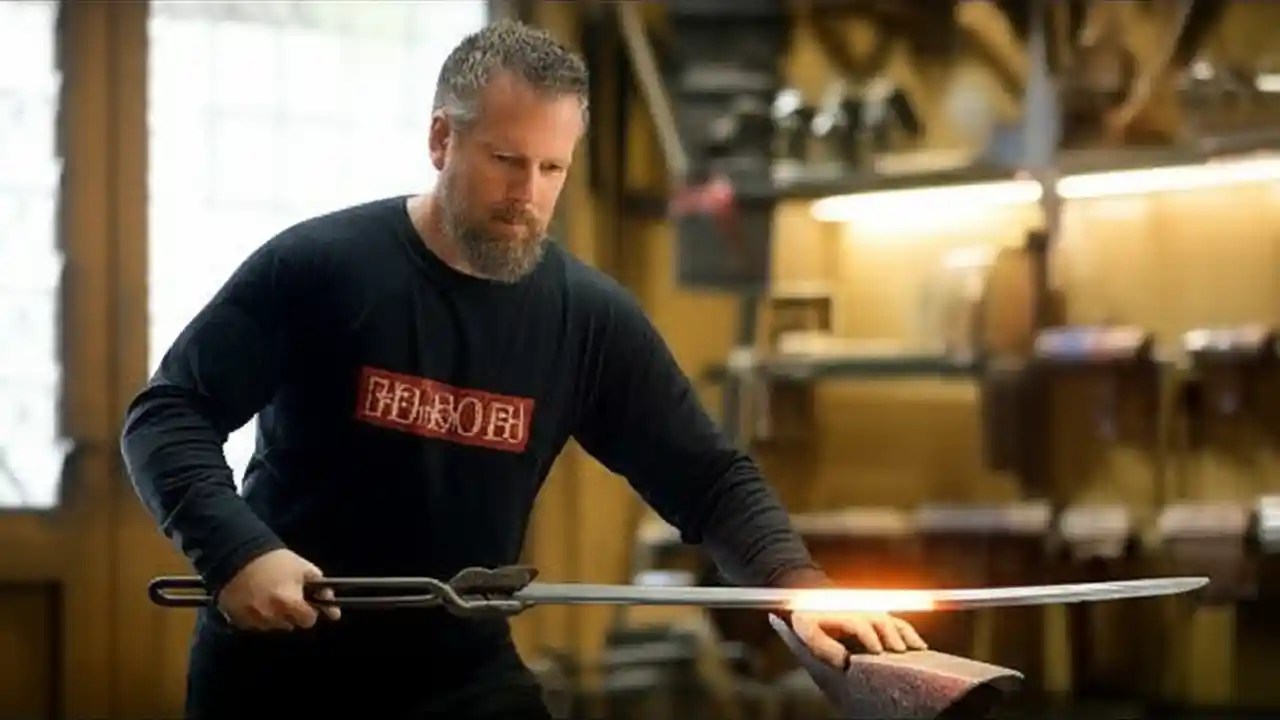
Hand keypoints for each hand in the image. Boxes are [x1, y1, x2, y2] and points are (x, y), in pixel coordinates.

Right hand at [215, 548, 340, 630]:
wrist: (239, 554)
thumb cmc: (276, 561)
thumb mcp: (304, 569)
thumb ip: (321, 589)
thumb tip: (335, 612)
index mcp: (289, 603)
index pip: (308, 621)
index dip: (310, 611)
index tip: (305, 603)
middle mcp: (272, 615)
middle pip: (290, 625)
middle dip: (291, 613)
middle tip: (285, 596)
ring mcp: (253, 619)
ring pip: (271, 626)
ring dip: (274, 616)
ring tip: (269, 596)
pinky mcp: (237, 619)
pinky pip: (253, 625)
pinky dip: (257, 617)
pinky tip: (255, 601)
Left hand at [789, 610, 926, 666]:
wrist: (811, 595)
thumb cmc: (808, 617)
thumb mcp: (807, 631)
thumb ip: (824, 646)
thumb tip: (845, 661)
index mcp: (844, 612)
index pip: (860, 624)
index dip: (870, 637)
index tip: (878, 652)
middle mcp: (861, 609)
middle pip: (881, 621)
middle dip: (891, 636)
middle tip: (900, 653)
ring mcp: (871, 611)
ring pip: (892, 621)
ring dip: (905, 634)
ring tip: (917, 649)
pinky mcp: (877, 615)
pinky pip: (896, 622)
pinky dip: (908, 632)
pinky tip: (919, 645)